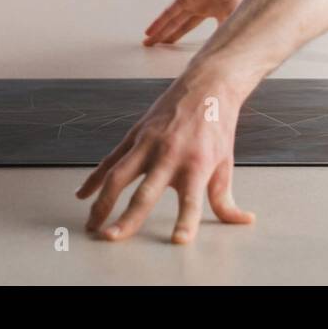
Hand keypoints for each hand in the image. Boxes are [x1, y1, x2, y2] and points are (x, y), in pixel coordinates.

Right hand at [75, 71, 254, 242]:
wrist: (207, 87)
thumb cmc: (217, 128)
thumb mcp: (225, 164)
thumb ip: (225, 199)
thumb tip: (244, 221)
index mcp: (197, 165)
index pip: (192, 200)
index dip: (187, 222)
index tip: (179, 241)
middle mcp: (170, 155)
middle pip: (145, 192)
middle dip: (127, 217)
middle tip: (112, 238)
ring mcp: (149, 143)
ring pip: (119, 175)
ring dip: (102, 202)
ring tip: (92, 225)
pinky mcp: (136, 134)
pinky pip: (111, 159)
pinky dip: (95, 178)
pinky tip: (83, 194)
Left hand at [143, 0, 252, 45]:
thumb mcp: (234, 18)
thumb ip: (225, 34)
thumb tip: (220, 54)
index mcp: (215, 11)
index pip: (198, 27)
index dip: (186, 36)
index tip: (181, 47)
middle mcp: (201, 7)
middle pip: (181, 26)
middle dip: (170, 37)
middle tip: (159, 48)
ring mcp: (191, 1)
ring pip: (172, 22)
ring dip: (160, 33)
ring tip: (148, 44)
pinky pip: (168, 13)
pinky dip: (158, 23)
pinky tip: (149, 32)